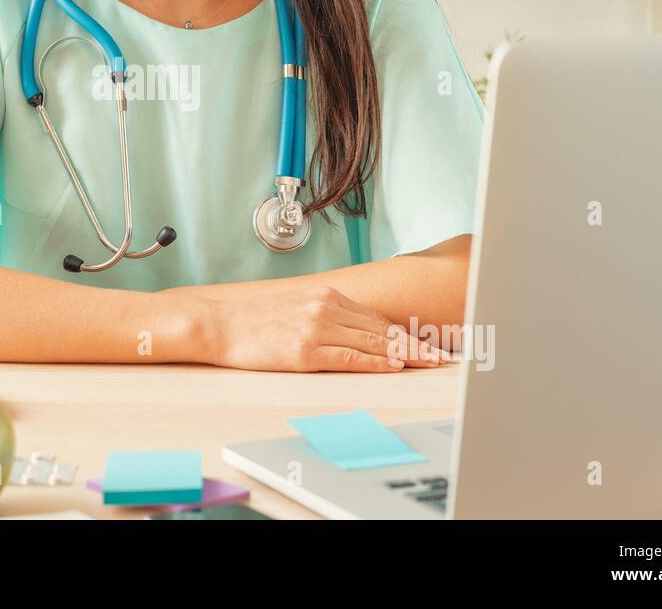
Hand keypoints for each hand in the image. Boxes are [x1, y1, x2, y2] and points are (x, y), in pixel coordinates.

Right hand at [204, 285, 451, 372]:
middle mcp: (325, 308)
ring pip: (373, 343)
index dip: (406, 333)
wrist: (219, 323)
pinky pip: (350, 358)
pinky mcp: (305, 350)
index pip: (376, 319)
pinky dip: (376, 362)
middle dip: (415, 344)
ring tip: (429, 362)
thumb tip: (358, 332)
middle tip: (442, 355)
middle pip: (381, 330)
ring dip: (405, 354)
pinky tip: (394, 366)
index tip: (428, 342)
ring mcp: (316, 328)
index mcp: (326, 296)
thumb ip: (327, 315)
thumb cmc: (254, 321)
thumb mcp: (296, 308)